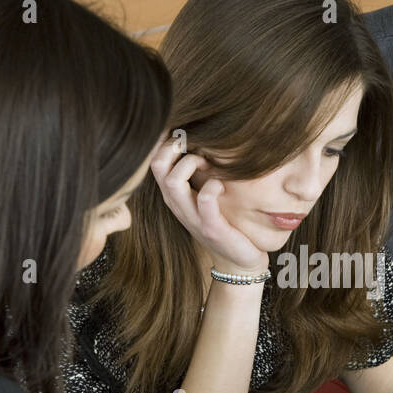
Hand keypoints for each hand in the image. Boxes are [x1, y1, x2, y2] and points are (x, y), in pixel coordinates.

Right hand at [150, 134, 268, 274]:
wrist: (239, 261)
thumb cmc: (224, 222)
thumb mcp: (204, 195)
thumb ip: (199, 174)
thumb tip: (202, 139)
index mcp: (173, 194)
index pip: (154, 159)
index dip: (164, 139)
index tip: (185, 131)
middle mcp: (176, 204)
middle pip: (157, 164)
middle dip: (174, 145)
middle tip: (196, 144)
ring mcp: (191, 216)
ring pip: (173, 180)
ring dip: (192, 162)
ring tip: (208, 163)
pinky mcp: (210, 227)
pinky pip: (205, 199)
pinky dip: (214, 186)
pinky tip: (222, 185)